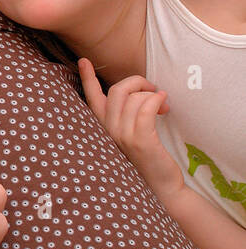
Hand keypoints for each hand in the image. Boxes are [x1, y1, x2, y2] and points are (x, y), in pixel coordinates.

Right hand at [79, 58, 183, 194]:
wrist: (160, 188)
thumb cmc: (147, 160)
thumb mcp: (129, 136)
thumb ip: (126, 117)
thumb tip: (138, 93)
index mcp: (102, 128)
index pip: (91, 98)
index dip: (87, 77)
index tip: (84, 61)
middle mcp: (107, 131)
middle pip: (118, 90)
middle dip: (138, 82)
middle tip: (154, 90)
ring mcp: (122, 136)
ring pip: (134, 98)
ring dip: (153, 95)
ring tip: (164, 105)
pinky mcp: (140, 141)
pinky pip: (146, 108)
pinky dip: (157, 100)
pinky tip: (164, 104)